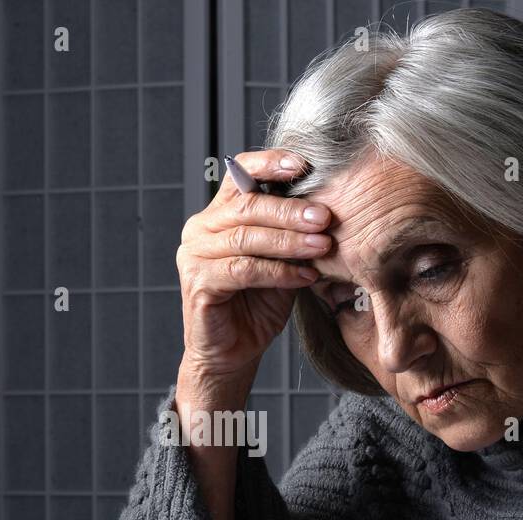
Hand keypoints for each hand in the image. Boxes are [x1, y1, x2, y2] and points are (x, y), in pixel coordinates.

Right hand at [174, 149, 331, 391]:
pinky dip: (278, 272)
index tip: (304, 164)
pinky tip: (305, 277)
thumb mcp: (281, 260)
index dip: (270, 164)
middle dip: (291, 210)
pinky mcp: (199, 284)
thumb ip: (292, 233)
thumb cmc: (258, 304)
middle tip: (325, 216)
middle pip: (247, 206)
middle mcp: (200, 229)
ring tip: (322, 246)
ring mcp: (194, 256)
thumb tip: (328, 206)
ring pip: (246, 237)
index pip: (239, 174)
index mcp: (218, 214)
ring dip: (289, 241)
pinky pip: (243, 270)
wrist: (233, 352)